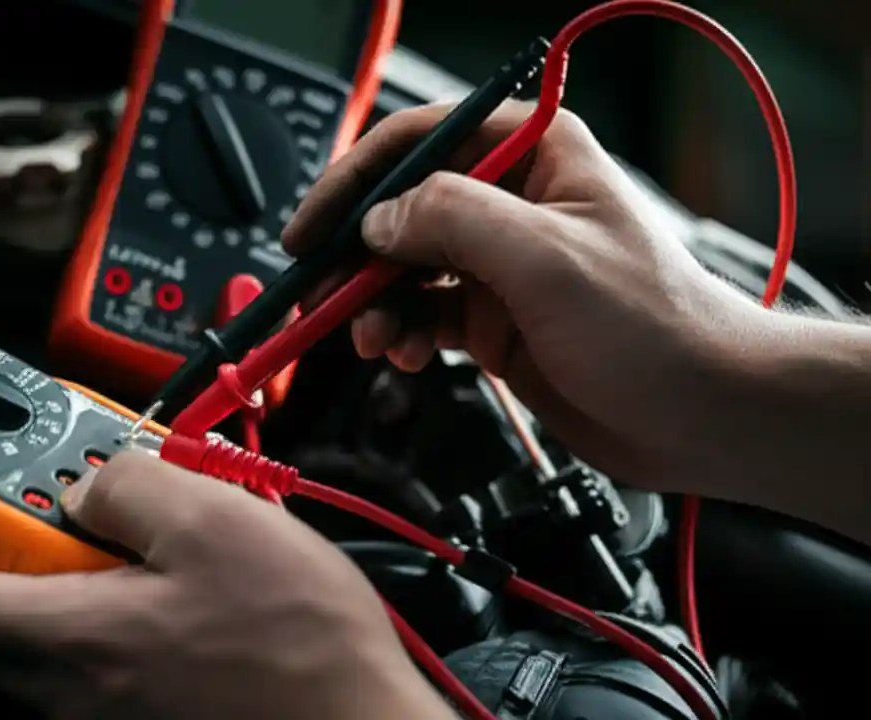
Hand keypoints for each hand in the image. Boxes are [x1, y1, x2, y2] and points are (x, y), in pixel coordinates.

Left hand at [0, 451, 454, 719]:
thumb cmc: (300, 645)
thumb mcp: (212, 519)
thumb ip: (126, 486)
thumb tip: (87, 486)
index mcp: (72, 636)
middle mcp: (72, 692)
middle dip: (10, 553)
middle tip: (71, 510)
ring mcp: (104, 718)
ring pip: (43, 644)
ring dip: (67, 588)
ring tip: (144, 549)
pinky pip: (92, 671)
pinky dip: (107, 625)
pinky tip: (175, 598)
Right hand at [282, 100, 778, 495]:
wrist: (701, 415)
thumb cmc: (657, 329)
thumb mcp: (547, 259)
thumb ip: (454, 221)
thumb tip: (379, 219)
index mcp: (535, 155)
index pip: (421, 141)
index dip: (356, 181)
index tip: (313, 228)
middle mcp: (512, 203)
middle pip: (400, 210)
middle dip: (356, 257)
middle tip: (319, 296)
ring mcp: (500, 264)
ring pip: (404, 269)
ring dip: (374, 304)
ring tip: (372, 339)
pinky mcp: (495, 320)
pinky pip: (423, 316)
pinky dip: (402, 334)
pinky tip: (404, 355)